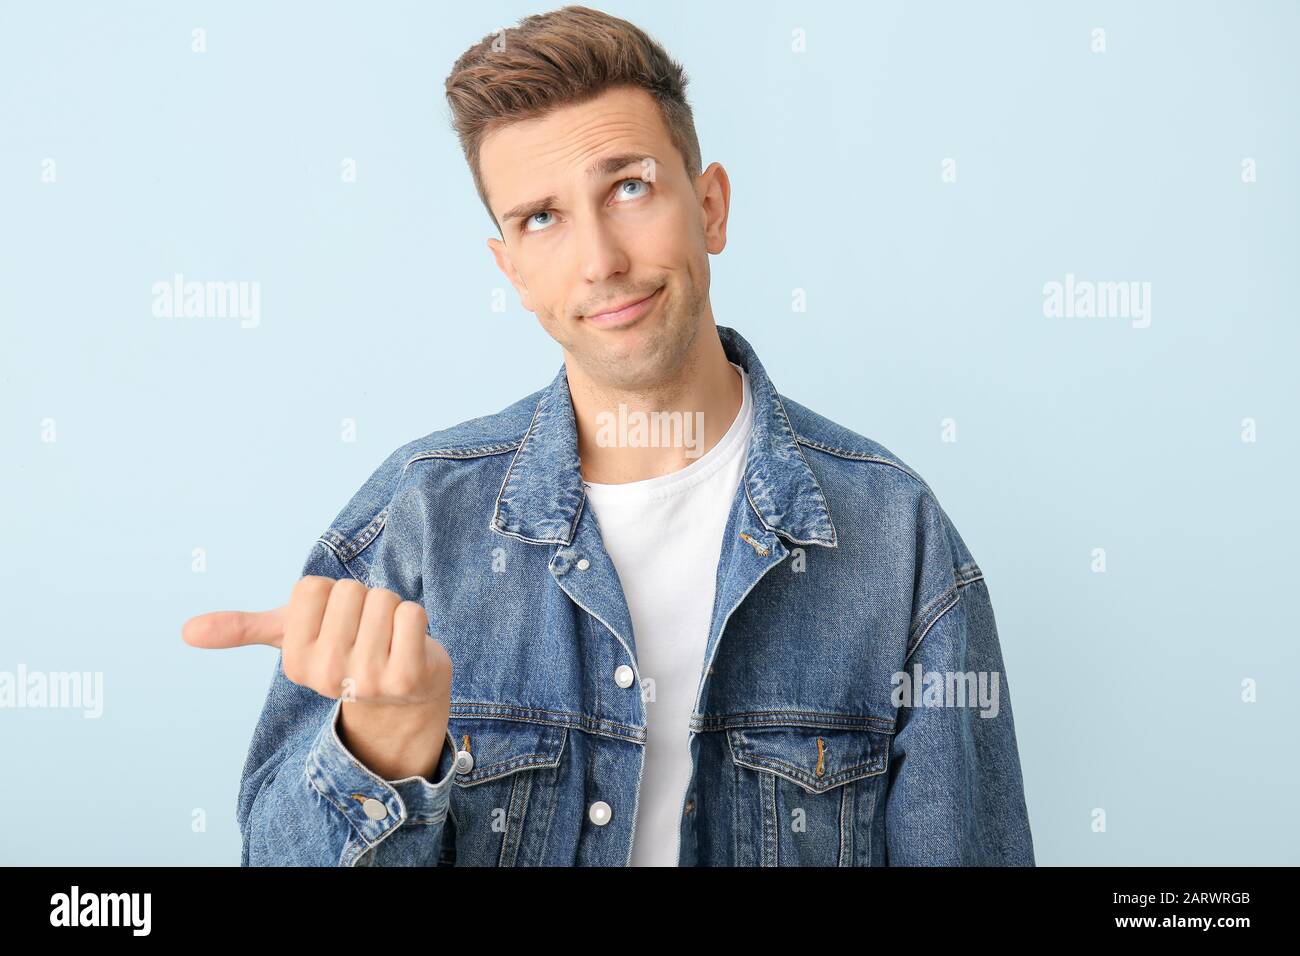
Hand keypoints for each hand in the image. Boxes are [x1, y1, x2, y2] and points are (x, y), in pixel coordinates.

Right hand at [182, 576, 451, 779]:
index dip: (329, 595)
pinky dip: (416, 619)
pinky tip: (411, 646)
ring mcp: (368, 680)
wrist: (404, 690)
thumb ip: (243, 628)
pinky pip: (412, 615)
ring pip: (382, 599)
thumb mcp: (292, 636)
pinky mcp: (408, 678)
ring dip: (391, 610)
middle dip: (363, 601)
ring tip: (389, 640)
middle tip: (367, 632)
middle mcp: (327, 675)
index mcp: (295, 661)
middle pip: (349, 590)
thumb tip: (186, 631)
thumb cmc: (346, 649)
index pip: (312, 587)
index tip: (337, 623)